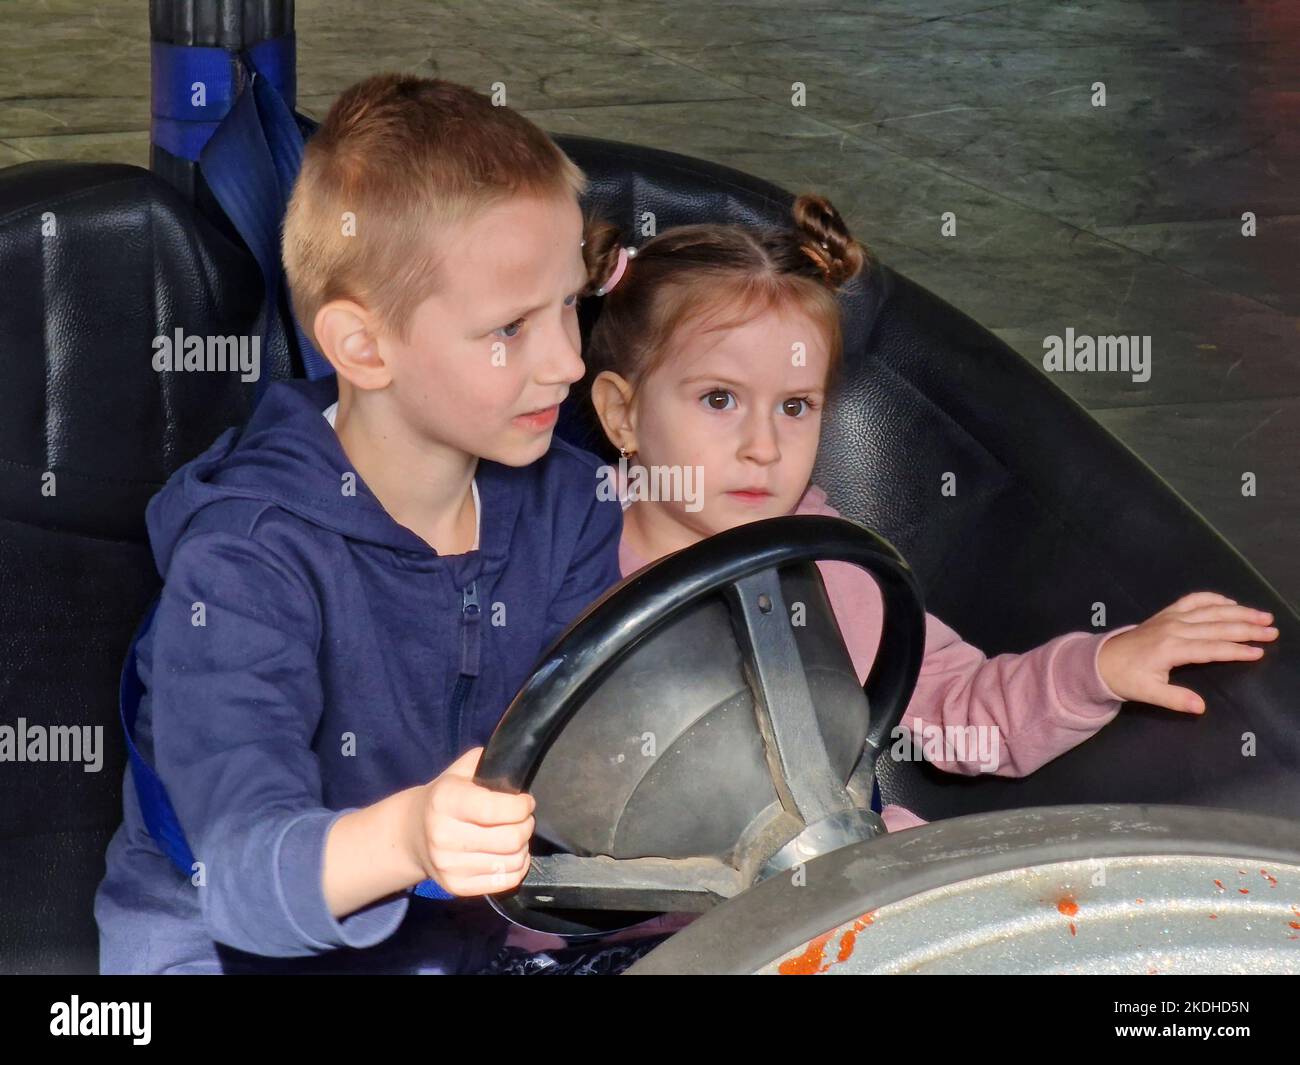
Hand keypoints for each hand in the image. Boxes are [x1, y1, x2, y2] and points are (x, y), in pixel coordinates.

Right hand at [408, 746, 535, 896]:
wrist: (412, 833)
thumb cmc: (445, 797)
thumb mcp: (459, 771)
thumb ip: (486, 761)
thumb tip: (517, 757)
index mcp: (445, 800)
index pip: (495, 809)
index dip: (521, 806)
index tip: (525, 801)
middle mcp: (443, 835)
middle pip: (510, 838)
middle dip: (526, 825)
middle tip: (523, 819)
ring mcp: (448, 865)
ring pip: (512, 861)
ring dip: (523, 847)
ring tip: (514, 835)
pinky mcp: (456, 887)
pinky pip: (506, 881)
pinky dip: (517, 867)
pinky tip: (508, 855)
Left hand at [1097, 592, 1277, 713]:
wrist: (1101, 660)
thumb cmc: (1126, 679)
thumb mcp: (1148, 694)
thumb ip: (1176, 700)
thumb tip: (1201, 708)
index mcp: (1172, 649)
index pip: (1212, 649)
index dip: (1236, 650)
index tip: (1259, 652)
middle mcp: (1174, 629)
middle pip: (1217, 627)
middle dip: (1247, 628)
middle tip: (1272, 630)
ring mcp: (1170, 618)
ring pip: (1209, 611)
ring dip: (1237, 611)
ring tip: (1261, 615)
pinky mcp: (1166, 613)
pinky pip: (1192, 600)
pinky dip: (1212, 598)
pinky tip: (1230, 602)